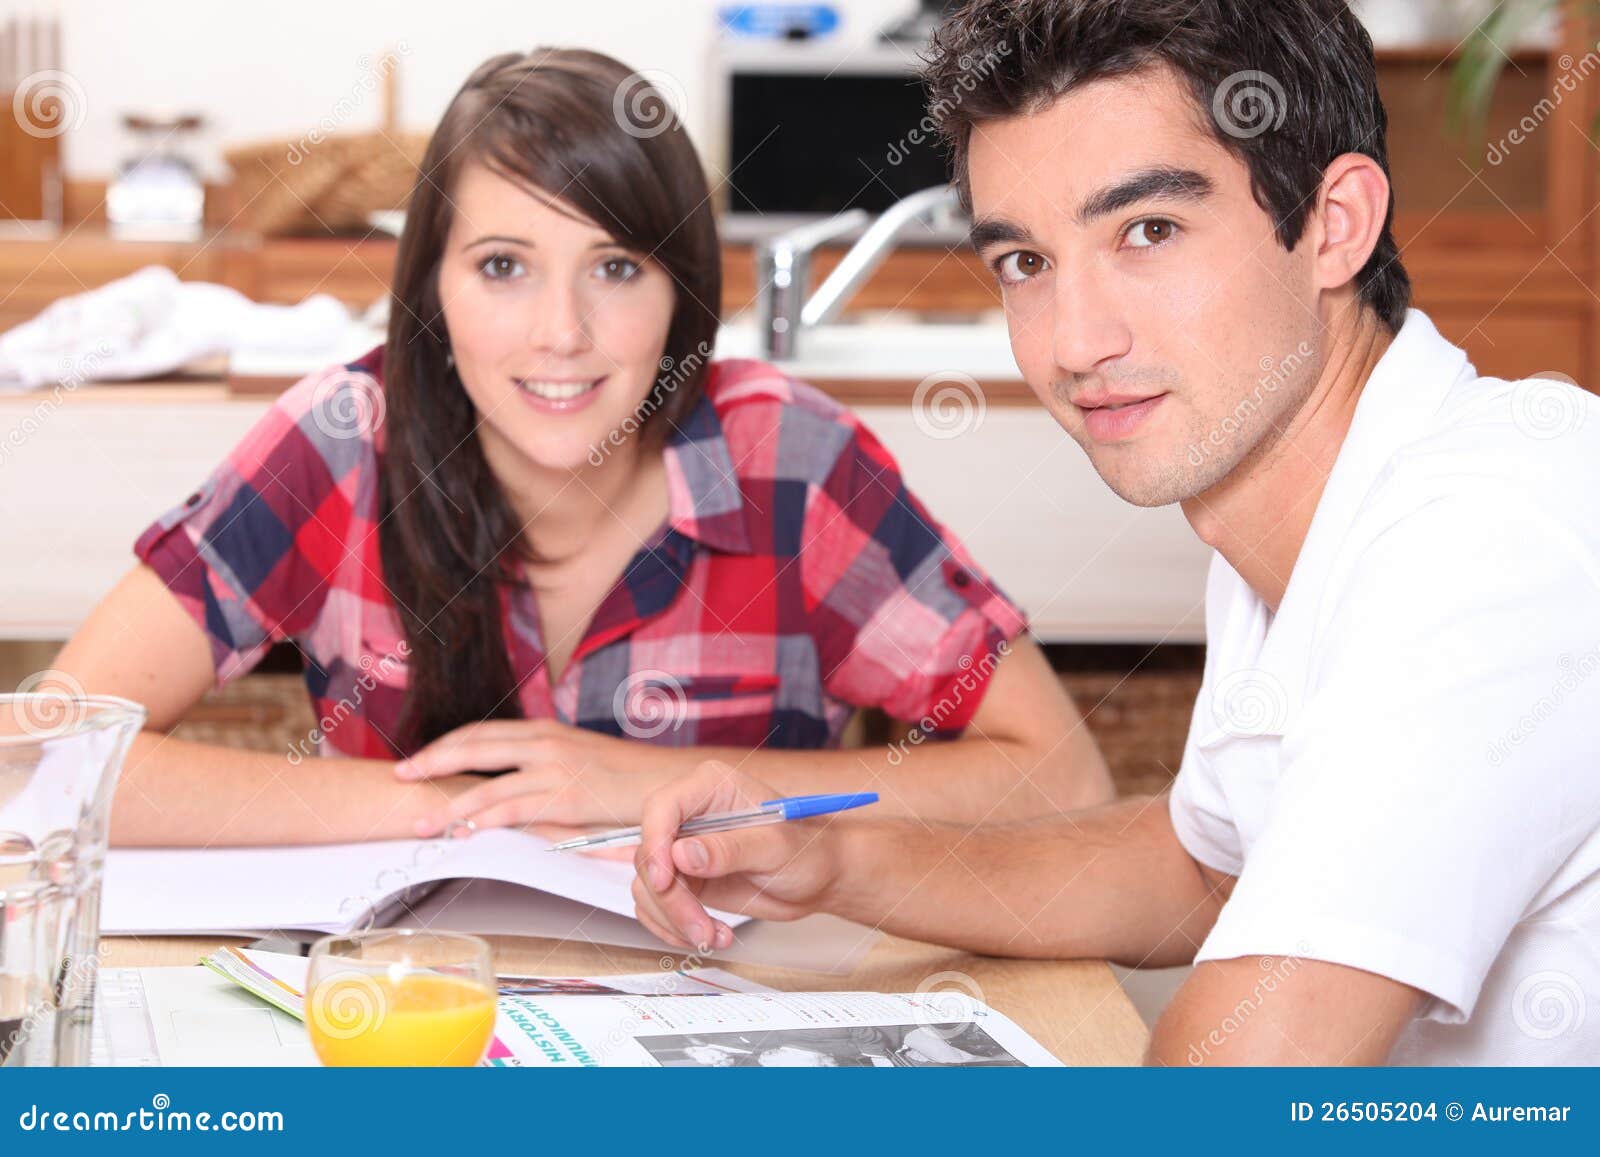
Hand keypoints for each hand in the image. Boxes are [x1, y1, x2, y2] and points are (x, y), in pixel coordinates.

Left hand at [395, 719, 669, 839]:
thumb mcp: (580, 765)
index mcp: (546, 732)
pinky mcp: (569, 797)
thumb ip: (542, 775)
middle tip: (400, 775)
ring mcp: (557, 768)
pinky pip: (516, 810)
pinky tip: (464, 833)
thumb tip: (507, 794)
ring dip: (450, 805)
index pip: (483, 732)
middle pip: (475, 747)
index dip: (446, 744)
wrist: (673, 784)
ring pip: (489, 783)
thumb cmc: (629, 781)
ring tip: (421, 821)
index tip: (418, 758)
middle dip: (432, 761)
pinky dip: (486, 821)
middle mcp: (547, 743)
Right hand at [632, 761, 844, 951]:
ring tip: (713, 935)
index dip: (655, 844)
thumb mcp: (774, 848)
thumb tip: (682, 854)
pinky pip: (656, 905)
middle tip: (700, 927)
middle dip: (670, 898)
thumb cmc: (806, 849)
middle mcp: (690, 815)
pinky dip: (675, 927)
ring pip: (648, 886)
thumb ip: (729, 849)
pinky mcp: (683, 879)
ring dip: (674, 919)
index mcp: (710, 787)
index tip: (665, 881)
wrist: (817, 877)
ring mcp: (683, 849)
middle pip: (650, 855)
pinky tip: (710, 933)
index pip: (661, 807)